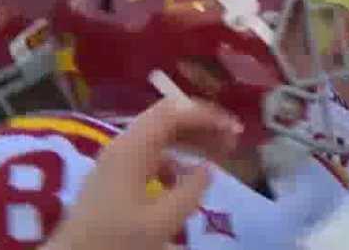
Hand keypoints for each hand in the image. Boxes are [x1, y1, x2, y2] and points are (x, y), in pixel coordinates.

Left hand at [42, 97, 241, 249]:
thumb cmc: (115, 241)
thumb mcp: (162, 220)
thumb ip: (191, 190)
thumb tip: (207, 169)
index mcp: (133, 148)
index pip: (175, 112)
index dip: (208, 115)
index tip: (235, 129)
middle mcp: (123, 146)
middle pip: (167, 118)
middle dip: (202, 124)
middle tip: (232, 139)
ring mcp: (116, 161)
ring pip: (159, 136)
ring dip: (190, 141)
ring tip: (217, 155)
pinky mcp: (113, 177)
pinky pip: (150, 155)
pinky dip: (175, 158)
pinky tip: (185, 179)